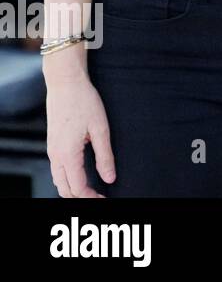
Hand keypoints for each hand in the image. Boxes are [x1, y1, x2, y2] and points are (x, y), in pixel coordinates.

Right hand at [45, 62, 114, 196]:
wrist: (65, 83)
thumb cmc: (84, 102)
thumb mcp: (101, 129)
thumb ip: (105, 156)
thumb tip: (110, 177)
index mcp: (68, 154)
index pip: (78, 187)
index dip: (92, 197)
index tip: (106, 198)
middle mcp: (56, 156)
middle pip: (65, 189)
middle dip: (81, 197)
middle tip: (101, 196)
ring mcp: (52, 150)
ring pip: (59, 181)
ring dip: (73, 189)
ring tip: (93, 190)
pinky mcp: (53, 144)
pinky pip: (57, 170)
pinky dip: (68, 178)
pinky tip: (82, 175)